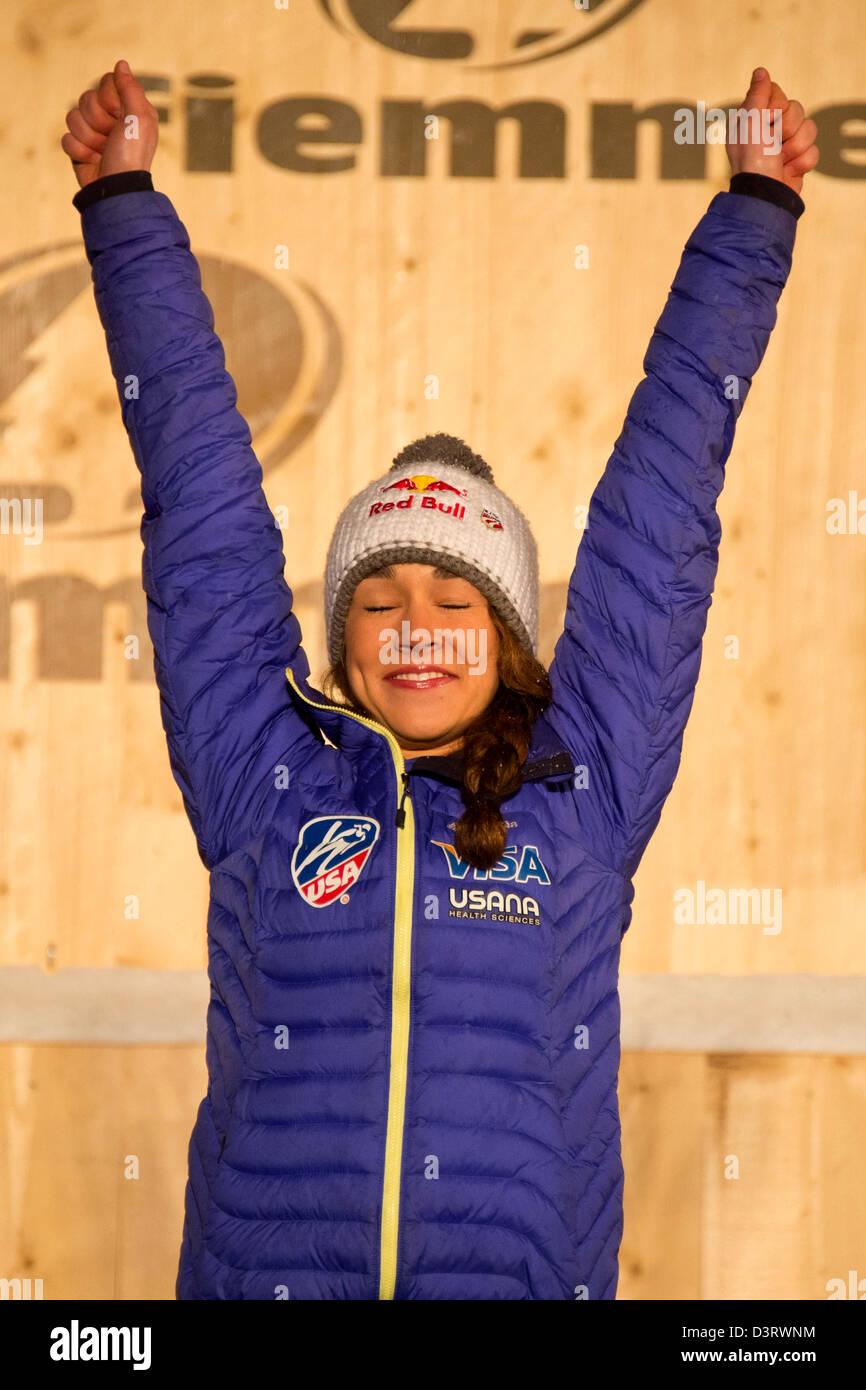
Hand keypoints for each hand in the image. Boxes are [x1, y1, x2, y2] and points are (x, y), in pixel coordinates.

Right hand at [61, 59, 158, 188]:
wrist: (116, 189)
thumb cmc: (131, 155)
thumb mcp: (140, 119)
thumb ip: (130, 88)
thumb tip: (120, 64)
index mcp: (128, 109)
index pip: (105, 82)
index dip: (108, 97)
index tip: (118, 114)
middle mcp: (111, 119)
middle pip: (86, 98)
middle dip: (97, 120)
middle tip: (111, 137)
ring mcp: (93, 134)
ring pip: (72, 117)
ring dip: (88, 138)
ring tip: (103, 152)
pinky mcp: (79, 148)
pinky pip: (66, 138)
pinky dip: (79, 151)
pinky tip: (93, 161)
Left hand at [726, 68, 818, 196]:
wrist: (765, 197)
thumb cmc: (753, 160)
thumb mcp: (750, 122)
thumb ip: (757, 95)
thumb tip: (760, 71)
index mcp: (752, 118)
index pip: (777, 93)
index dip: (777, 105)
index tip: (767, 120)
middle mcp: (767, 129)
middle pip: (797, 109)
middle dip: (788, 128)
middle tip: (773, 143)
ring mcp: (784, 145)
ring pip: (809, 129)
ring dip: (796, 147)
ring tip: (780, 161)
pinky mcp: (797, 160)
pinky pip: (814, 150)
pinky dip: (802, 163)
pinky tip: (788, 172)